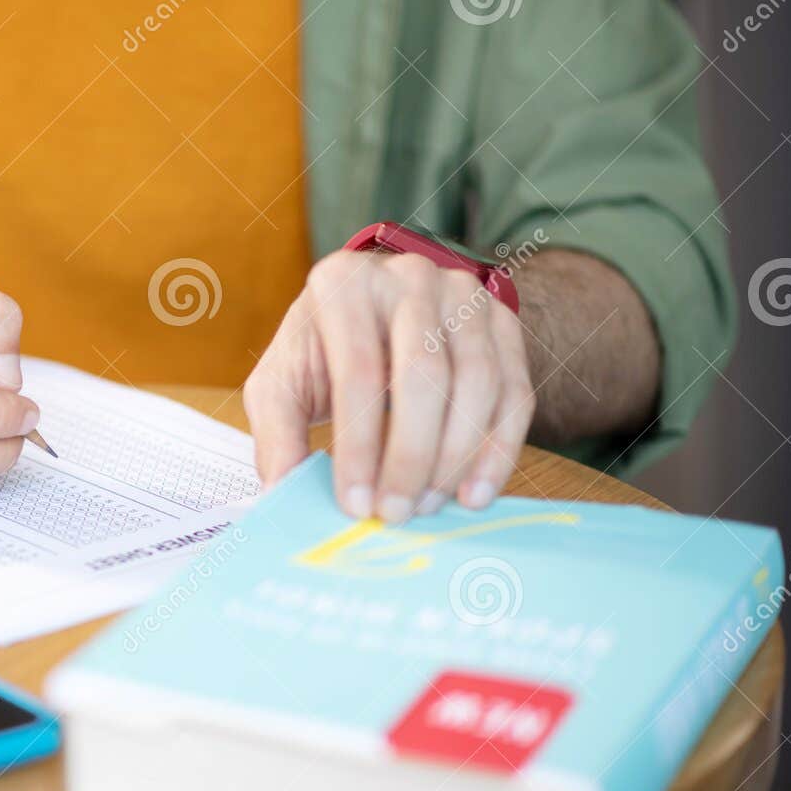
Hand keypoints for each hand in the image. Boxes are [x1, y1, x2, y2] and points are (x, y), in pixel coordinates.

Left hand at [242, 249, 533, 521]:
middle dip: (411, 455)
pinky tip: (474, 494)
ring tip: (427, 506)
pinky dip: (498, 449)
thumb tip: (281, 493)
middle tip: (396, 513)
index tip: (355, 503)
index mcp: (343, 284)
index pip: (358, 371)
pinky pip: (514, 391)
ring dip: (456, 457)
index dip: (359, 444)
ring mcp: (463, 293)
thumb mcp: (282, 383)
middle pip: (424, 375)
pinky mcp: (502, 322)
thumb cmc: (322, 353)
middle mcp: (408, 278)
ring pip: (476, 382)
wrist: (378, 312)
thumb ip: (276, 435)